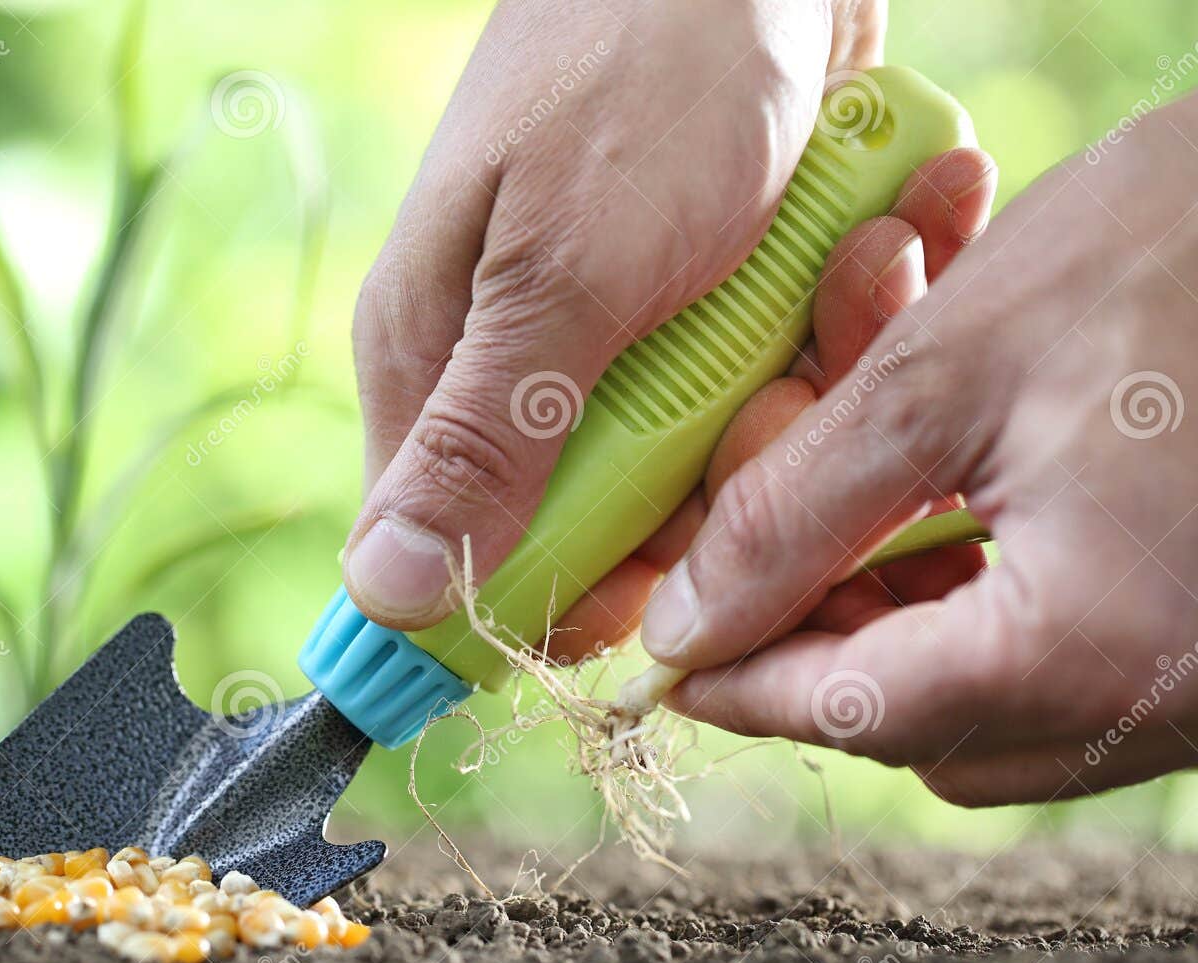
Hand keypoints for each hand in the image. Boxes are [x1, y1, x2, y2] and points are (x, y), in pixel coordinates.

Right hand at [343, 0, 886, 629]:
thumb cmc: (640, 76)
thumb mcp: (564, 272)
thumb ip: (486, 436)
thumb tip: (387, 593)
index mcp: (438, 366)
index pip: (463, 557)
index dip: (569, 592)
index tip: (669, 570)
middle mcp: (517, 367)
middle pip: (609, 523)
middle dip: (719, 482)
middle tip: (780, 388)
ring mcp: (616, 337)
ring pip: (707, 458)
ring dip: (800, 389)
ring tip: (848, 264)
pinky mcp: (701, 304)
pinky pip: (769, 382)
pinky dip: (837, 329)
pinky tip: (867, 241)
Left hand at [644, 93, 1197, 805]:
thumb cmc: (1179, 257)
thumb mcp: (947, 371)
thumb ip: (798, 512)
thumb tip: (688, 623)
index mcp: (1086, 651)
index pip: (846, 714)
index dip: (734, 683)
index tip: (661, 656)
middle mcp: (1153, 697)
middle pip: (908, 711)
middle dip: (812, 620)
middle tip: (760, 528)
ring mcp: (1191, 675)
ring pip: (976, 682)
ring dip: (889, 586)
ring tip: (859, 463)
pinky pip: (1055, 644)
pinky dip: (974, 574)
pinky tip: (948, 473)